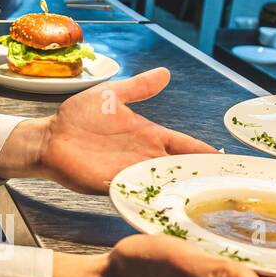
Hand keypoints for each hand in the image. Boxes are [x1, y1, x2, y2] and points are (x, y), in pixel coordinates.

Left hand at [0, 67, 216, 193]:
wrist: (48, 137)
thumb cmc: (78, 117)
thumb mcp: (112, 96)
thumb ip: (139, 88)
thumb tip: (165, 73)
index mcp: (149, 135)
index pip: (184, 145)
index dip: (204, 152)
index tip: (227, 161)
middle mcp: (143, 156)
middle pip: (178, 169)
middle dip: (200, 177)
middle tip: (226, 188)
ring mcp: (128, 172)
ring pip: (161, 184)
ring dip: (178, 191)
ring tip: (203, 199)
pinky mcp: (110, 185)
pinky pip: (135, 193)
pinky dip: (149, 198)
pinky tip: (166, 204)